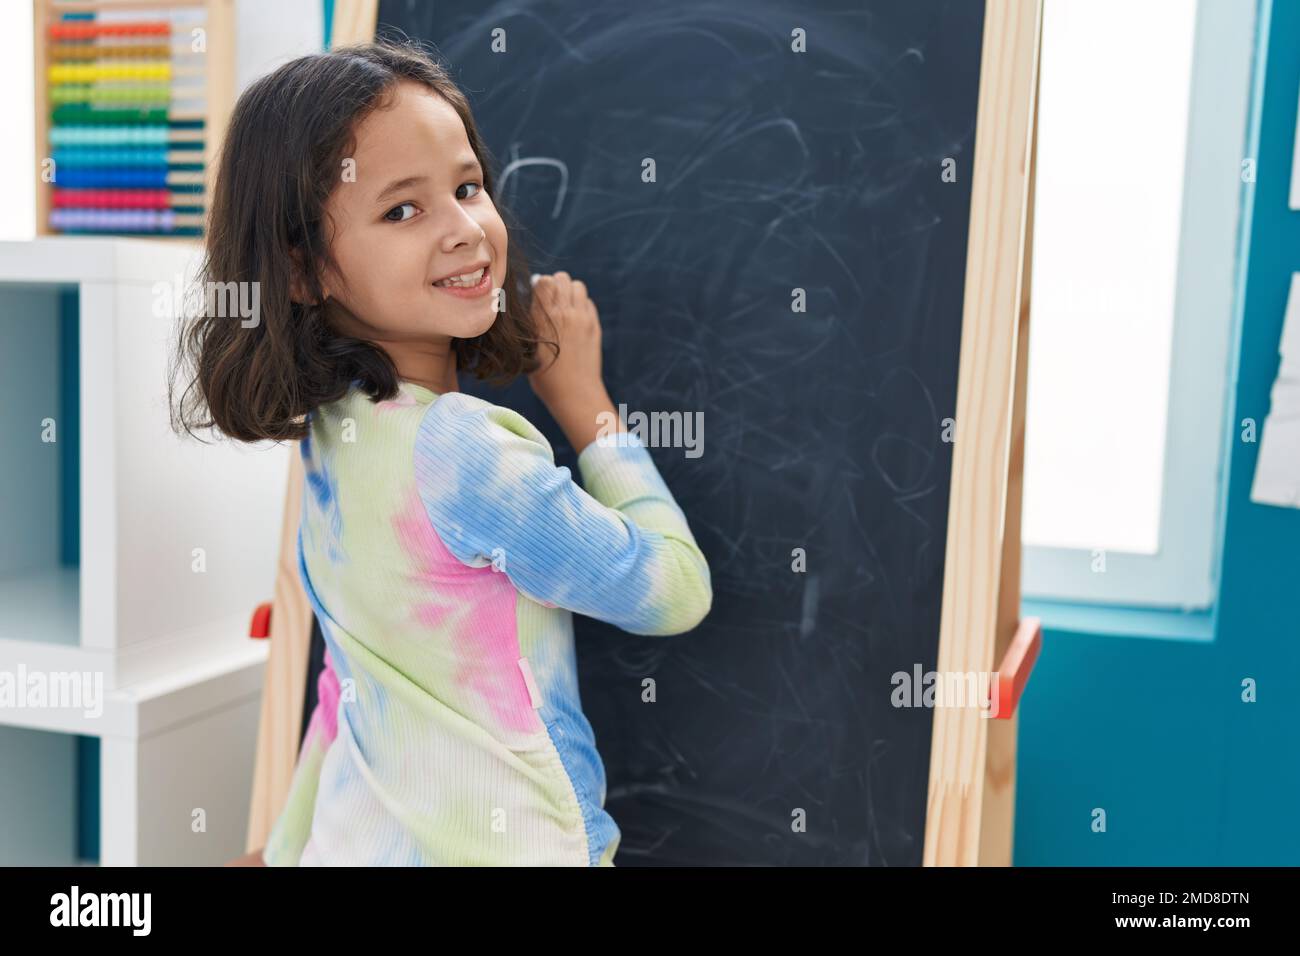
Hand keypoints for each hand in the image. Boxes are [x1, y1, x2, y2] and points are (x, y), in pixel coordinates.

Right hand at [527, 272, 604, 407]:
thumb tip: (533, 301)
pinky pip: (588, 302)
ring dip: (569, 291)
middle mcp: (566, 314)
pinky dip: (581, 304)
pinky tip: (574, 318)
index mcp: (545, 319)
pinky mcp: (594, 326)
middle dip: (554, 285)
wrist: (576, 394)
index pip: (544, 281)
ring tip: (563, 306)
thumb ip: (532, 322)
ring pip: (578, 286)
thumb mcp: (529, 349)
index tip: (536, 297)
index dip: (539, 285)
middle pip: (562, 278)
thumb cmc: (546, 377)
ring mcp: (583, 319)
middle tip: (550, 300)